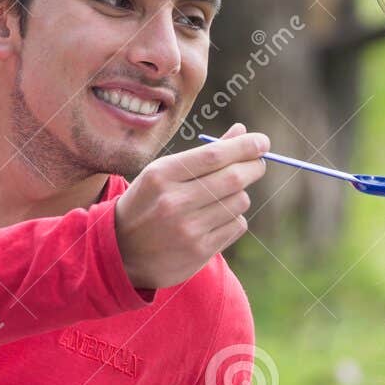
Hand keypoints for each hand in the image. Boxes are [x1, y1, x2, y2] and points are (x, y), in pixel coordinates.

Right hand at [113, 123, 268, 290]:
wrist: (122, 252)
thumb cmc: (148, 203)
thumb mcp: (163, 173)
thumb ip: (203, 154)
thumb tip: (242, 132)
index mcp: (162, 174)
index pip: (215, 155)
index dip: (245, 146)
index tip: (262, 142)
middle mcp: (173, 201)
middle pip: (233, 178)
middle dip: (254, 167)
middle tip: (258, 163)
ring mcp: (187, 229)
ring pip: (239, 202)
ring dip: (240, 195)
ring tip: (222, 197)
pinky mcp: (199, 251)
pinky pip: (237, 225)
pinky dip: (235, 218)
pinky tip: (215, 219)